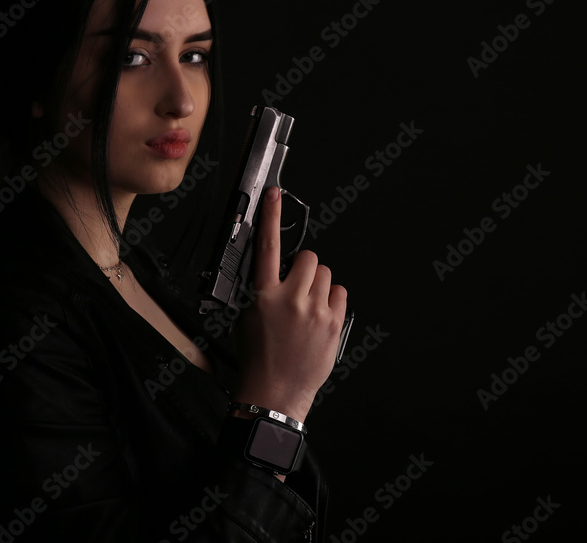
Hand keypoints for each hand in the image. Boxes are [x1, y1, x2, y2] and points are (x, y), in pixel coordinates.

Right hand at [231, 186, 347, 421]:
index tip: (273, 194)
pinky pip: (340, 293)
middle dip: (303, 267)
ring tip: (307, 306)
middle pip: (309, 258)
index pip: (267, 246)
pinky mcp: (334, 324)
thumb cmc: (258, 358)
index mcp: (264, 295)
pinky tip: (320, 316)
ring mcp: (316, 311)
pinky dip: (332, 300)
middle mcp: (292, 299)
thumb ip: (261, 289)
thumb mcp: (246, 317)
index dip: (270, 215)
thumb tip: (275, 272)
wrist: (274, 392)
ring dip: (318, 284)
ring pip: (326, 274)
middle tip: (296, 286)